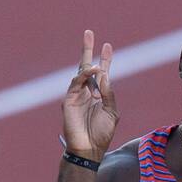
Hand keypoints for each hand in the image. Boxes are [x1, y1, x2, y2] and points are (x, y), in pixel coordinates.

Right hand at [62, 30, 117, 161]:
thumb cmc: (101, 134)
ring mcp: (77, 95)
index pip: (102, 74)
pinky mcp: (69, 100)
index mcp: (99, 95)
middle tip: (89, 32)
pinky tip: (93, 70)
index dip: (105, 59)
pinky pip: (76, 82)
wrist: (89, 149)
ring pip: (81, 73)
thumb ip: (109, 93)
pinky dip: (84, 75)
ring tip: (98, 63)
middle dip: (87, 49)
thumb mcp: (112, 111)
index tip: (107, 45)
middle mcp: (87, 92)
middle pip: (86, 66)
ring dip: (89, 65)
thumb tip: (104, 74)